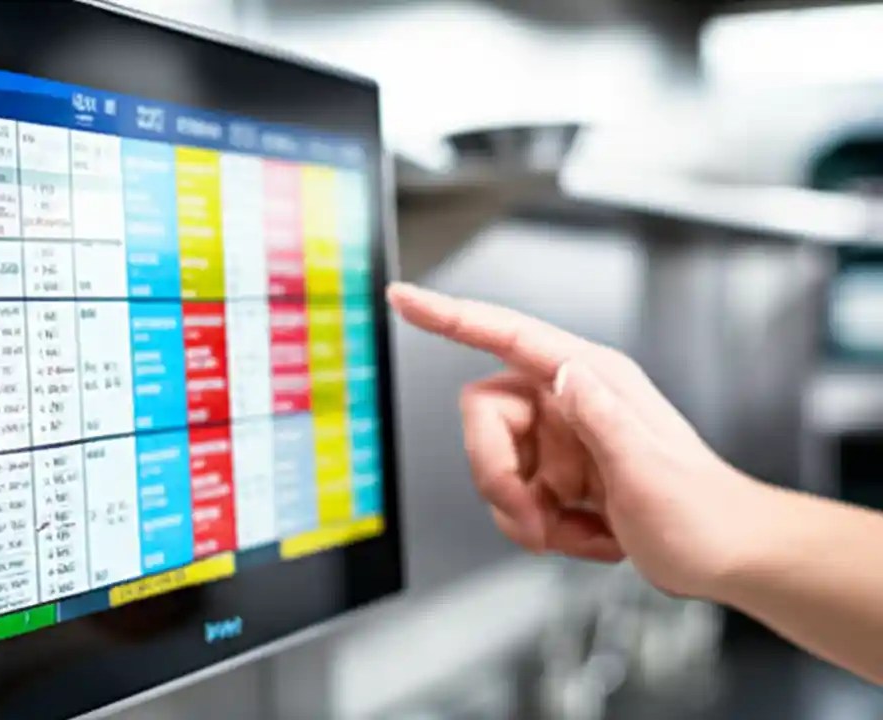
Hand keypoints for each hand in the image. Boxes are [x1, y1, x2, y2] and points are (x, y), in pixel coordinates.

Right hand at [388, 283, 763, 598]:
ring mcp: (563, 438)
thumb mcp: (650, 469)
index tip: (404, 298)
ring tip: (575, 532)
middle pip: (483, 419)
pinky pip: (514, 497)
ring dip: (524, 513)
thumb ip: (603, 416)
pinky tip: (588, 534)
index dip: (450, 315)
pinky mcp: (559, 473)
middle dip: (496, 478)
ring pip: (494, 465)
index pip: (507, 335)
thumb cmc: (704, 514)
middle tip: (532, 520)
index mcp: (592, 379)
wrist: (727, 556)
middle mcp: (571, 400)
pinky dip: (543, 527)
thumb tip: (562, 371)